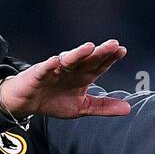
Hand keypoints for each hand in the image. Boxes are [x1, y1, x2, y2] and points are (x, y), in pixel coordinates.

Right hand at [0, 40, 131, 119]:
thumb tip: (128, 108)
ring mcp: (54, 70)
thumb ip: (103, 107)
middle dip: (99, 52)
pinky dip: (49, 65)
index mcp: (82, 76)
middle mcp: (71, 70)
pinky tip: (56, 61)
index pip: (99, 66)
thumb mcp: (82, 107)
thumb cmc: (53, 100)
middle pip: (87, 59)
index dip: (110, 58)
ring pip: (68, 60)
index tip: (122, 51)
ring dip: (78, 53)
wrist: (26, 102)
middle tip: (112, 44)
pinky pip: (44, 68)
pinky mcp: (38, 74)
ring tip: (88, 48)